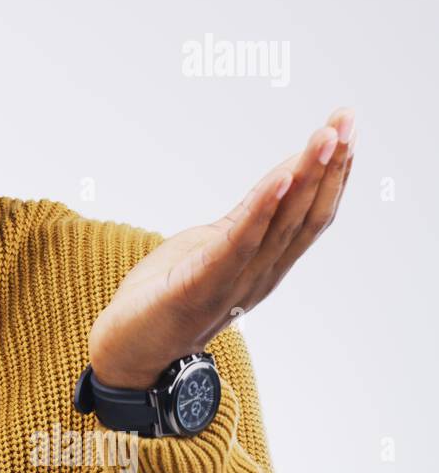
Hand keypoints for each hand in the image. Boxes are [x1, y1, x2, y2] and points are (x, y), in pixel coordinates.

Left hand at [88, 107, 356, 389]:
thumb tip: (276, 183)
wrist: (126, 353)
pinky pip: (237, 245)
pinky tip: (278, 180)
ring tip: (322, 138)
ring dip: (305, 178)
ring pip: (281, 226)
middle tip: (347, 119)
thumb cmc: (164, 298)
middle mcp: (259, 276)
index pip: (311, 215)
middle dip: (330, 165)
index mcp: (264, 266)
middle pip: (306, 216)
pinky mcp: (200, 288)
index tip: (345, 126)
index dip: (332, 172)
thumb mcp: (209, 248)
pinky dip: (260, 211)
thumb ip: (245, 221)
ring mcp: (233, 284)